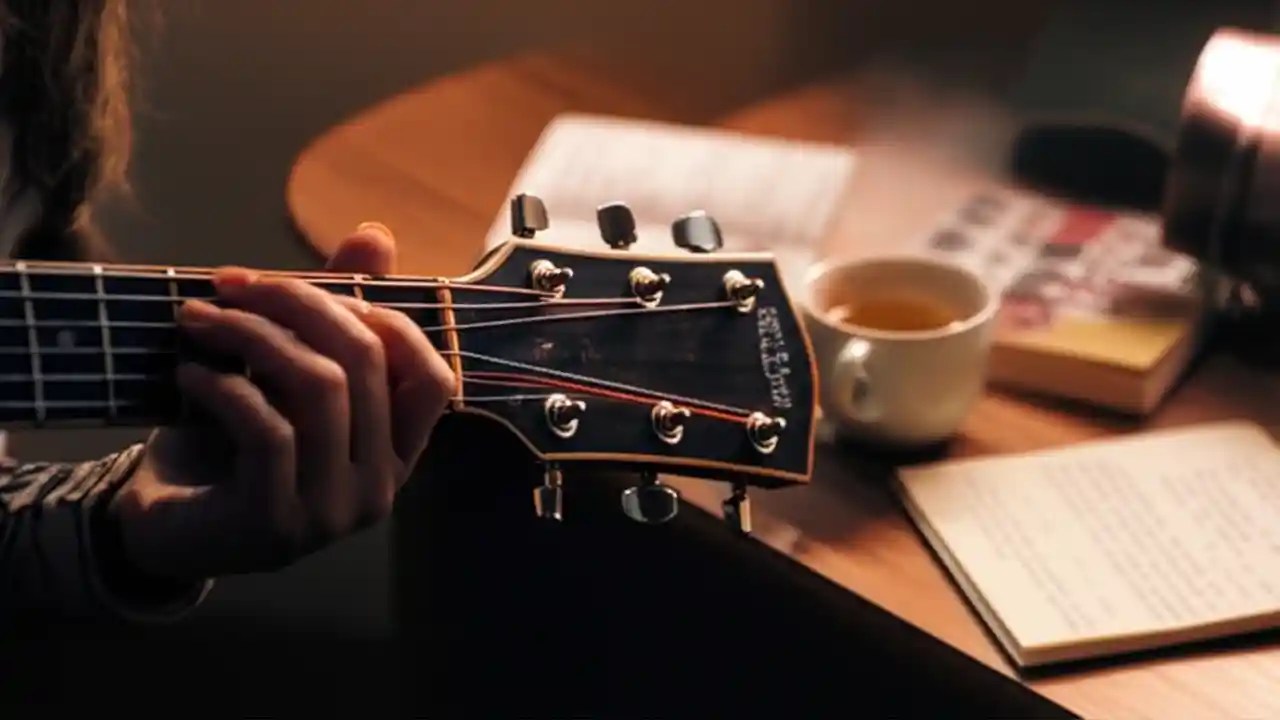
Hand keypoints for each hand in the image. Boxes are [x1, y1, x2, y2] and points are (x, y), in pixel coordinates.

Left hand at [105, 223, 455, 583]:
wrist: (167, 532)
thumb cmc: (233, 448)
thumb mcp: (285, 374)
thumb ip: (333, 314)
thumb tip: (376, 235)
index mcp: (398, 453)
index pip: (433, 375)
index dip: (375, 315)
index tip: (295, 285)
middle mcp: (381, 487)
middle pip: (367, 362)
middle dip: (297, 303)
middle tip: (231, 285)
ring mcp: (334, 512)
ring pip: (320, 387)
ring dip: (252, 335)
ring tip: (199, 319)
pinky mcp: (279, 525)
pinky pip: (268, 428)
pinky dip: (222, 386)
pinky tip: (188, 373)